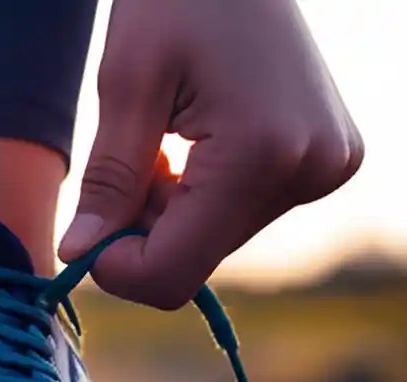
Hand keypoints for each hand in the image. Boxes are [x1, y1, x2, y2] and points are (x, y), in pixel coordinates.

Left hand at [59, 0, 362, 308]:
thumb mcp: (126, 84)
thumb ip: (108, 180)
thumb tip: (77, 255)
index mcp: (264, 154)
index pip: (173, 273)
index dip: (116, 266)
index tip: (87, 226)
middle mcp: (312, 171)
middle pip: (196, 260)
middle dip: (145, 228)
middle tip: (131, 158)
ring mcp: (328, 168)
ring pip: (217, 240)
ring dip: (172, 210)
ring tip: (166, 138)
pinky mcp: (329, 161)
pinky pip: (244, 212)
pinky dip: (204, 194)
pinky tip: (197, 139)